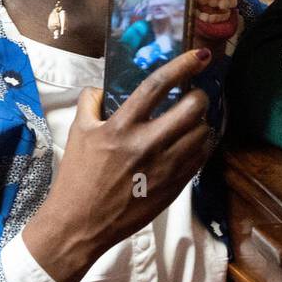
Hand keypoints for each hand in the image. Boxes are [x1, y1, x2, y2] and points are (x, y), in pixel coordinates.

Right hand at [23, 48, 216, 281]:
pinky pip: (201, 158)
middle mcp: (145, 144)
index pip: (156, 86)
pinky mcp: (174, 186)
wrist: (80, 225)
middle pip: (191, 109)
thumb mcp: (77, 132)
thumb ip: (91, 103)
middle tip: (195, 95)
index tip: (199, 56)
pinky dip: (202, 145)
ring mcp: (164, 167)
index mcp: (120, 127)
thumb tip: (102, 86)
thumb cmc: (77, 177)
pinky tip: (194, 142)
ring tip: (194, 120)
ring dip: (203, 121)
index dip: (181, 66)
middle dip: (200, 96)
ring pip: (202, 133)